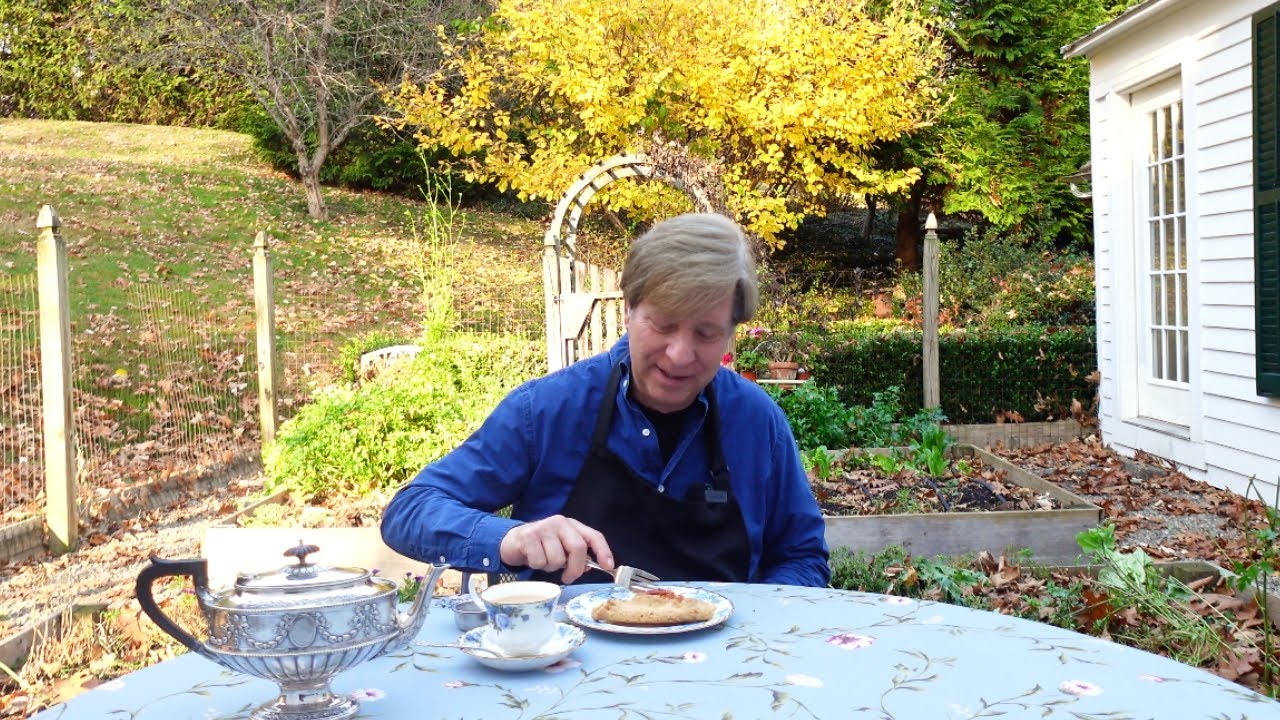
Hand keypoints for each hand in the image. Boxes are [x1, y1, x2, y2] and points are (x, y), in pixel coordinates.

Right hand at [499, 515, 613, 583]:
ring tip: (544, 561)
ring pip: (557, 558)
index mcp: (572, 525)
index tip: (608, 566)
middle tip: (568, 577)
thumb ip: (576, 556)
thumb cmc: (542, 547)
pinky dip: (537, 565)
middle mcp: (560, 522)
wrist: (513, 541)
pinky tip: (532, 558)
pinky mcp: (528, 536)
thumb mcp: (561, 548)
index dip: (603, 551)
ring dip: (551, 567)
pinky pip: (540, 561)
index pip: (593, 536)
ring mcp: (544, 527)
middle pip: (578, 548)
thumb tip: (590, 567)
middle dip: (575, 568)